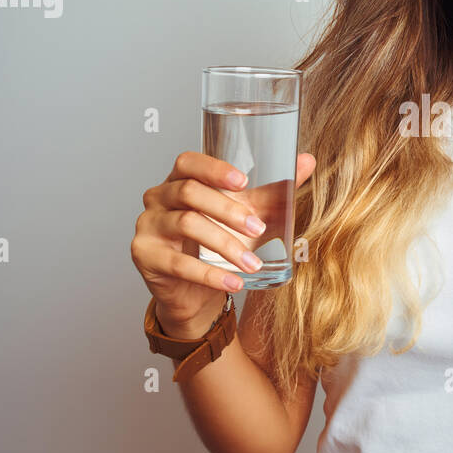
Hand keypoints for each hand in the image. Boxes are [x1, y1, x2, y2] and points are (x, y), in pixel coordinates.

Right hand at [131, 150, 316, 330]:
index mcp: (180, 180)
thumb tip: (308, 160)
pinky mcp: (145, 256)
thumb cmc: (218, 244)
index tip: (244, 181)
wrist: (195, 293)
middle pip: (189, 192)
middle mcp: (158, 198)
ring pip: (186, 225)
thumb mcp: (247, 216)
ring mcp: (148, 226)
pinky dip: (210, 274)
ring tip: (253, 264)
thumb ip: (274, 191)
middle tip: (258, 230)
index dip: (214, 169)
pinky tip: (234, 283)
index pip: (188, 161)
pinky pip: (178, 263)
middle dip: (228, 211)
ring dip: (225, 244)